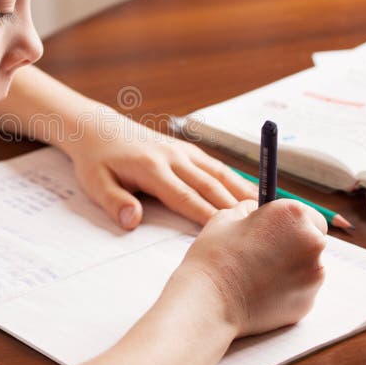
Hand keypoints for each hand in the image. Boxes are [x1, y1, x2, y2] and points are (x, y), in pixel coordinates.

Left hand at [63, 112, 256, 229]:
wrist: (98, 129)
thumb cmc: (97, 162)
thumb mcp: (96, 183)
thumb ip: (115, 202)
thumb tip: (132, 221)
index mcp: (152, 169)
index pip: (186, 198)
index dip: (208, 217)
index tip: (231, 235)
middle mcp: (173, 157)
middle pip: (211, 186)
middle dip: (236, 207)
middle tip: (264, 229)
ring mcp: (183, 151)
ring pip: (220, 173)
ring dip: (243, 192)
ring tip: (269, 212)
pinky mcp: (187, 149)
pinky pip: (216, 166)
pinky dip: (236, 180)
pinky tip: (252, 194)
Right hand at [180, 199, 327, 336]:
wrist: (210, 302)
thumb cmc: (215, 256)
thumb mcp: (227, 218)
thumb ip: (251, 212)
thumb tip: (258, 214)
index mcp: (292, 215)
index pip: (307, 213)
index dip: (290, 221)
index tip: (276, 227)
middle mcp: (311, 243)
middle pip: (312, 238)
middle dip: (293, 242)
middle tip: (264, 250)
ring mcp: (313, 275)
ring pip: (308, 265)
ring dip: (291, 266)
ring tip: (257, 273)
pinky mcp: (308, 302)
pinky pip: (301, 288)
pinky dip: (287, 288)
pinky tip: (261, 290)